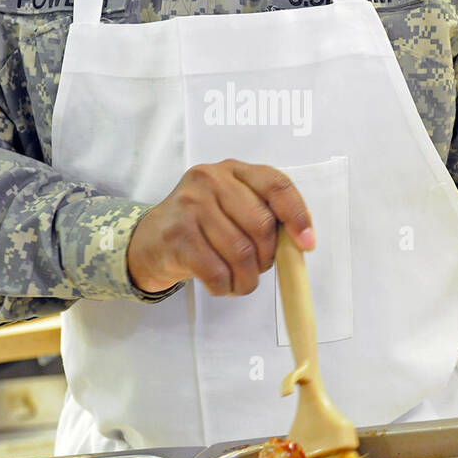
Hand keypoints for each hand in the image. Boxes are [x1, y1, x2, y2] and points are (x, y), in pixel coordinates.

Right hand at [126, 159, 313, 296]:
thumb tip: (301, 241)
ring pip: (241, 253)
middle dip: (267, 257)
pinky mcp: (176, 235)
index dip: (297, 215)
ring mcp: (190, 205)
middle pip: (261, 224)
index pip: (276, 184)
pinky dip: (225, 286)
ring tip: (240, 282)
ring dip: (247, 278)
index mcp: (233, 170)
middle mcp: (210, 179)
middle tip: (258, 268)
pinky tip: (220, 284)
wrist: (150, 241)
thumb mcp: (232, 207)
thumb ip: (264, 214)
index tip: (307, 243)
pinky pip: (217, 271)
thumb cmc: (201, 227)